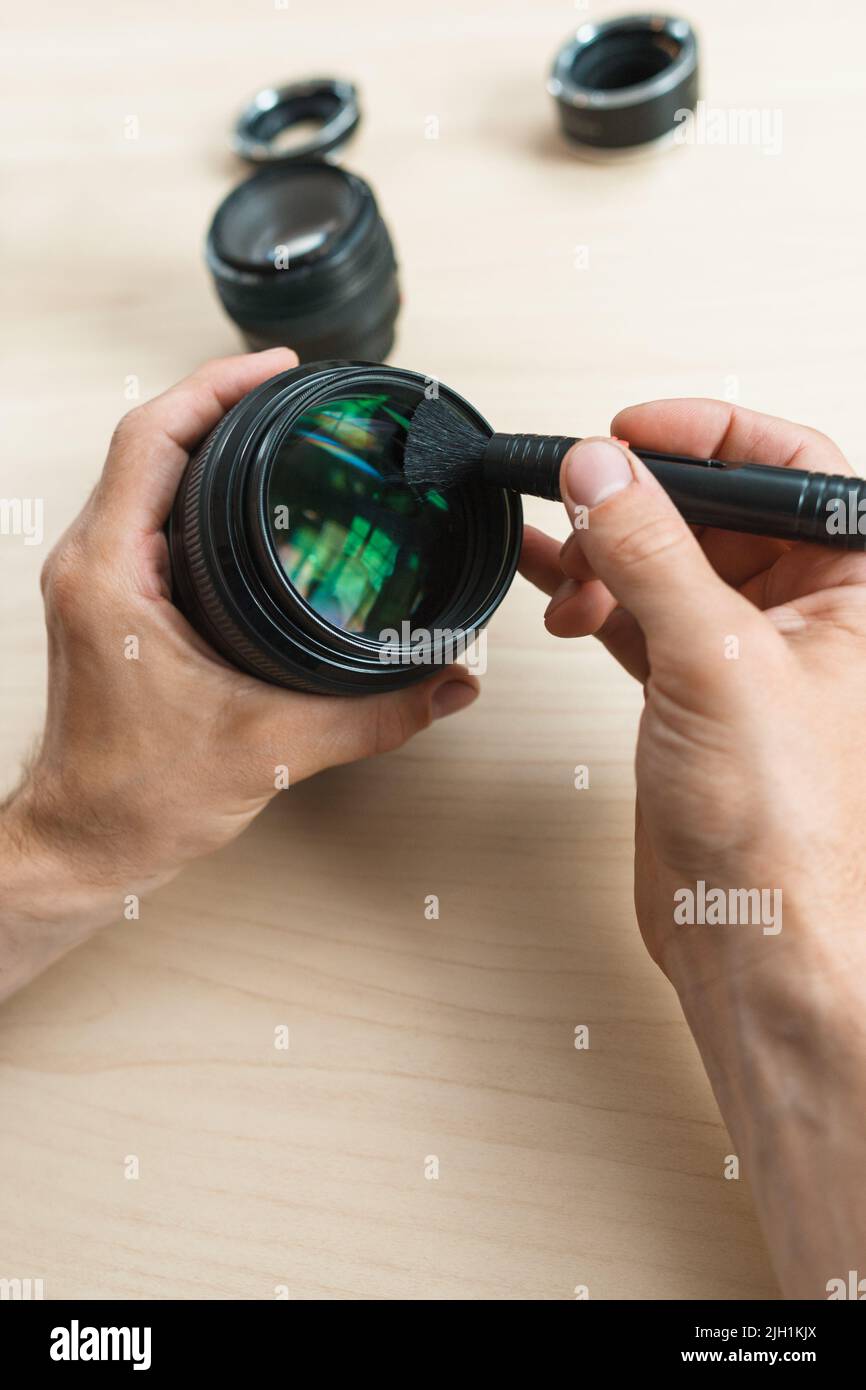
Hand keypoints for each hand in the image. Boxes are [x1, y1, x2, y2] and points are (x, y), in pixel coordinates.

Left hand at [0, 351, 477, 992]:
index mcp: (112, 577)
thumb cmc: (138, 798)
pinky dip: (189, 488)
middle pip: (145, 441)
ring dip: (200, 442)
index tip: (276, 370)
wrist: (85, 843)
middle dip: (218, 402)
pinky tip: (241, 499)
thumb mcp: (274, 748)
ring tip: (271, 426)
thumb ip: (374, 715)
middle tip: (289, 389)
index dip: (215, 389)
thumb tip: (449, 686)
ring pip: (138, 475)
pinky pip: (140, 514)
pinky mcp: (104, 602)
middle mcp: (89, 565)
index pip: (152, 440)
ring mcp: (91, 581)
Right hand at [520, 400, 865, 1296]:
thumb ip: (652, 553)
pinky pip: (635, 613)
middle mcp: (804, 613)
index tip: (631, 430)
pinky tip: (554, 589)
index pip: (790, 467)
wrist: (746, 932)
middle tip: (580, 498)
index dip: (709, 433)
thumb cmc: (782, 826)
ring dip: (605, 553)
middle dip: (638, 503)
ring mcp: (741, 651)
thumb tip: (603, 471)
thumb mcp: (715, 661)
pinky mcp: (687, 690)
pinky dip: (591, 596)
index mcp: (853, 590)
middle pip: (716, 510)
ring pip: (667, 561)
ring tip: (562, 565)